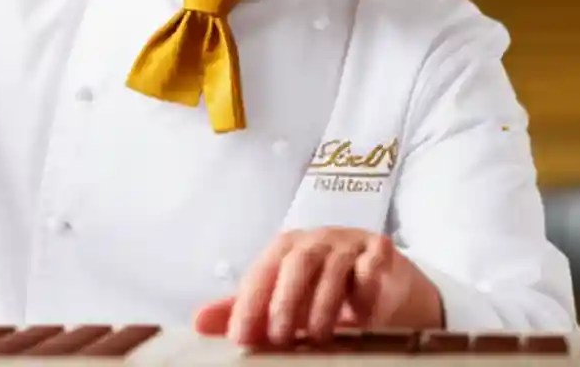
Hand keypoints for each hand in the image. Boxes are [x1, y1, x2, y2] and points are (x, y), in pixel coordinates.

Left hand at [193, 228, 442, 346]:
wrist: (380, 280)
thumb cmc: (321, 289)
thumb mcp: (281, 301)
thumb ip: (245, 310)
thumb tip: (198, 322)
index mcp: (284, 249)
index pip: (261, 272)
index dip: (249, 305)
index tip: (241, 337)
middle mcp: (315, 240)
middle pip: (296, 265)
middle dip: (285, 304)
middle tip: (282, 339)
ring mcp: (350, 242)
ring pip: (334, 268)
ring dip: (324, 305)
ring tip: (319, 337)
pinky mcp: (381, 251)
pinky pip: (373, 265)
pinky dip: (366, 290)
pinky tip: (362, 317)